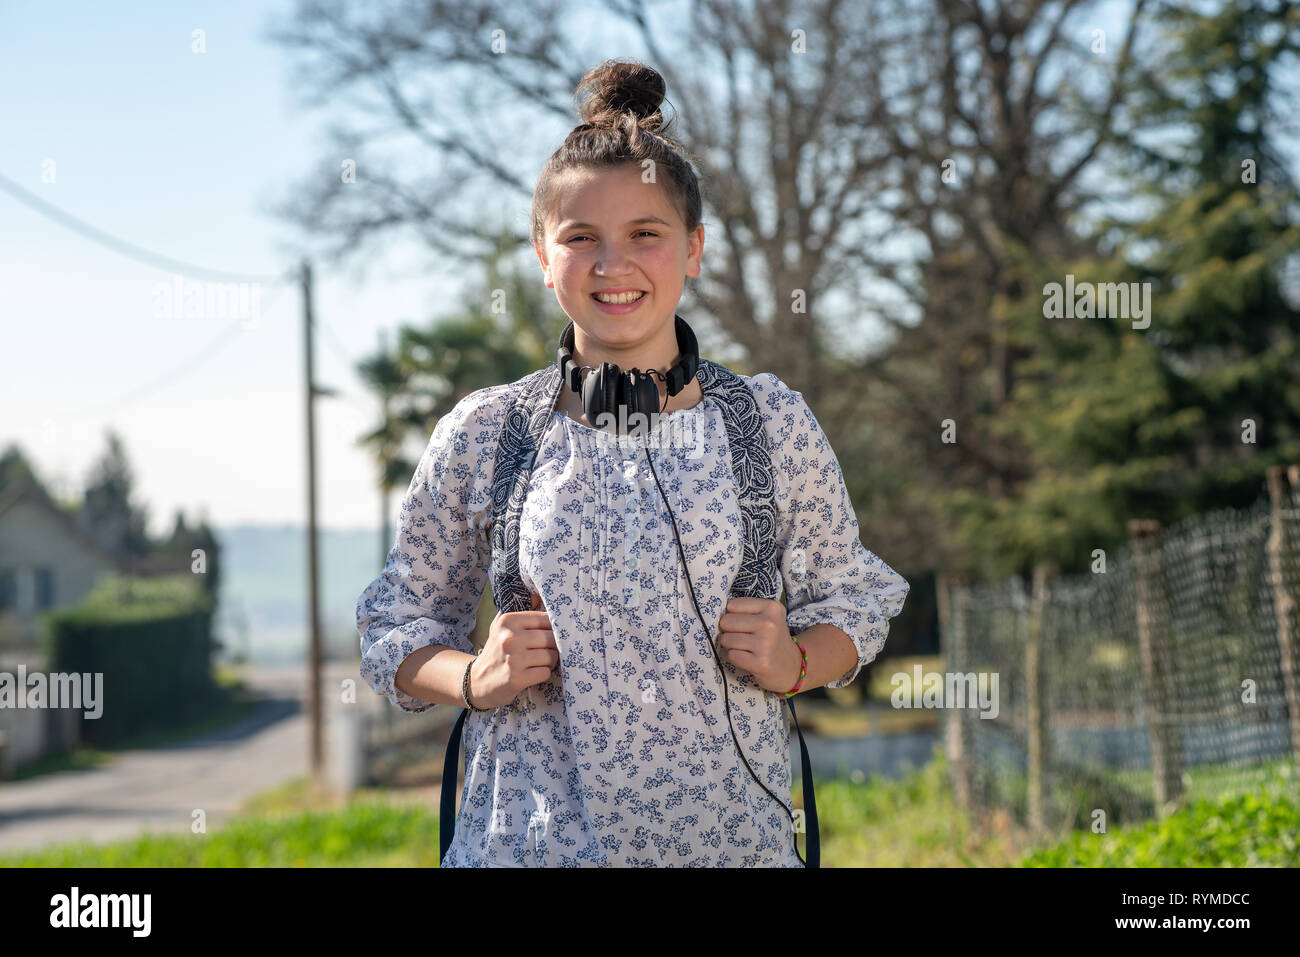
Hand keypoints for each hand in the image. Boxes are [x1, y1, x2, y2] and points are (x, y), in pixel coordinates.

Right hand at [468, 592, 557, 708]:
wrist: (477, 681)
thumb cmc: (496, 652)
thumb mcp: (501, 628)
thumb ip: (520, 613)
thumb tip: (539, 597)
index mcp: (507, 620)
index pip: (545, 619)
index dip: (553, 629)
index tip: (550, 635)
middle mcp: (509, 637)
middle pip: (550, 638)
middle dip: (553, 646)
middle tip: (546, 651)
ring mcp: (513, 658)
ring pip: (550, 656)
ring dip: (549, 662)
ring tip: (538, 662)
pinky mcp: (516, 678)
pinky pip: (545, 672)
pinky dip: (543, 674)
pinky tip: (533, 673)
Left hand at [717, 597, 802, 693]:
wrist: (792, 666)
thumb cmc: (773, 638)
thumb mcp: (768, 616)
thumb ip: (747, 610)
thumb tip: (717, 614)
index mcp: (771, 607)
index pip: (732, 605)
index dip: (733, 615)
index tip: (745, 624)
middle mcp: (769, 624)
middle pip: (726, 622)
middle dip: (729, 631)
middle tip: (743, 637)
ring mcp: (765, 644)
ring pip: (726, 639)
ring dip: (731, 646)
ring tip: (746, 648)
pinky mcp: (760, 663)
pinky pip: (731, 655)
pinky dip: (735, 658)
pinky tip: (748, 658)